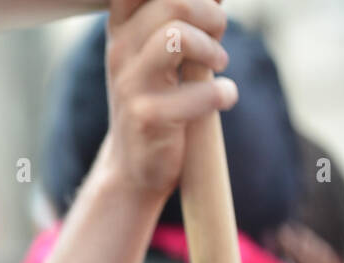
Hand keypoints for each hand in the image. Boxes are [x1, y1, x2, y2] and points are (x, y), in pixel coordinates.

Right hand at [101, 0, 237, 203]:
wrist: (134, 165)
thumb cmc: (159, 98)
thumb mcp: (166, 50)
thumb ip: (189, 14)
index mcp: (123, 29)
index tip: (205, 6)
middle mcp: (119, 52)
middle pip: (171, 2)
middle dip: (210, 16)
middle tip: (217, 37)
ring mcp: (129, 85)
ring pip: (176, 36)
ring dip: (211, 48)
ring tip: (218, 65)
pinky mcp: (146, 118)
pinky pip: (200, 91)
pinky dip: (223, 93)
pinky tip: (224, 98)